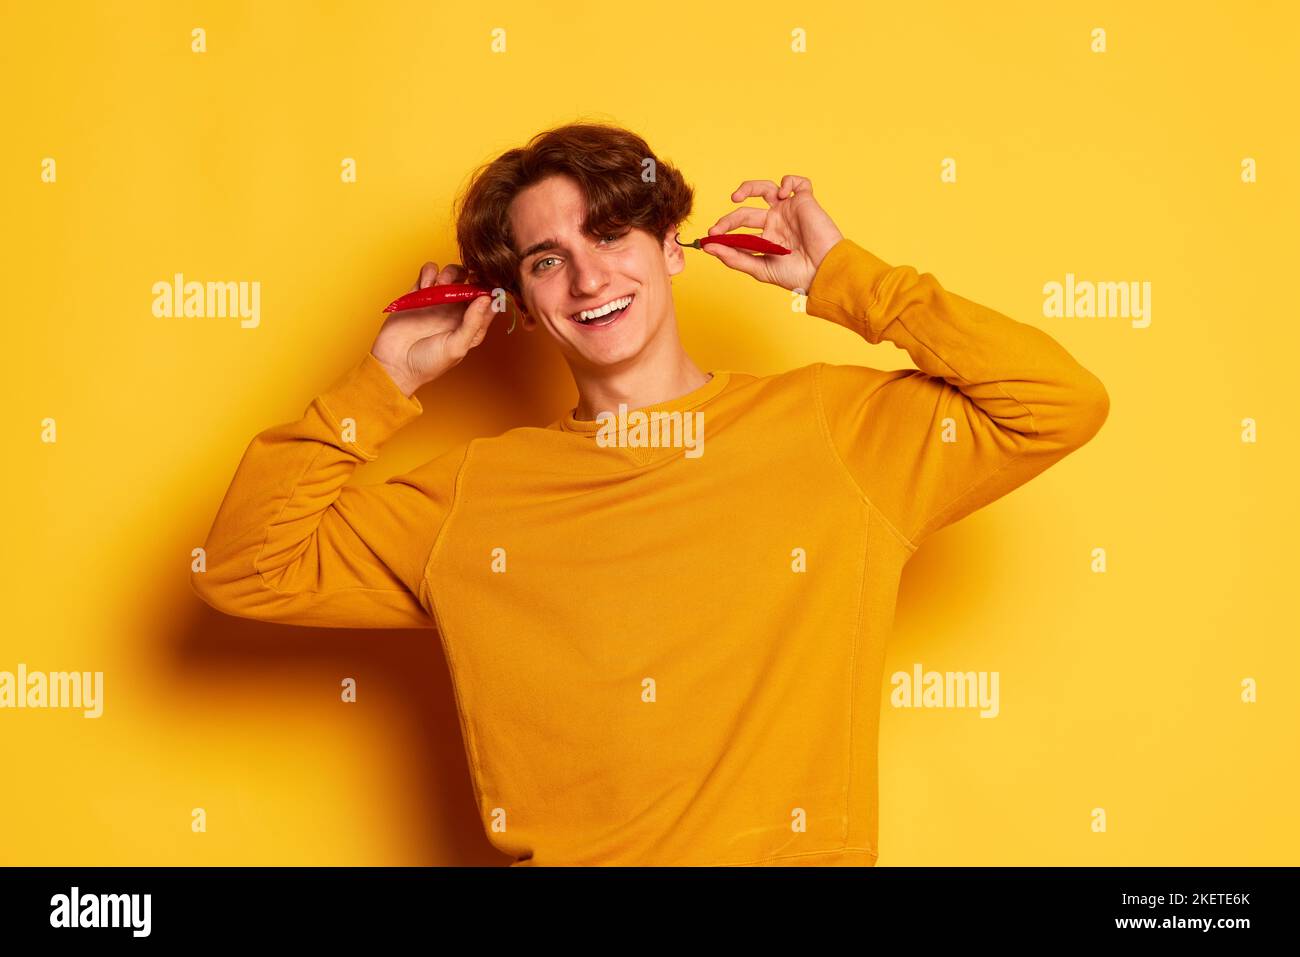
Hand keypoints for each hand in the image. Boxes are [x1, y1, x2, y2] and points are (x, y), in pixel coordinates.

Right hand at [370, 262, 497, 396]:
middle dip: (473, 275)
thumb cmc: (428, 363)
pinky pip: (429, 272)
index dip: (492, 289)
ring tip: (442, 284)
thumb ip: (473, 323)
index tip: (491, 283)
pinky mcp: (419, 293)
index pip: (488, 302)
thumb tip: (487, 299)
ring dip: (450, 272)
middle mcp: (457, 310)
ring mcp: (438, 300)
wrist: (395, 364)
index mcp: (471, 324)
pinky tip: (426, 286)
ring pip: (452, 273)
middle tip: (469, 277)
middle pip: (472, 282)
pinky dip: (429, 272)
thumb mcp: (456, 347)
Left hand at [701, 175, 843, 292]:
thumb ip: (734, 258)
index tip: (708, 239)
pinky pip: (796, 182)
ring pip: (764, 189)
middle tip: (717, 229)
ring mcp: (788, 211)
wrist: (823, 271)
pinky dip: (787, 182)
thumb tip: (708, 247)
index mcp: (765, 239)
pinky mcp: (804, 201)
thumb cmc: (796, 276)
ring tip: (736, 197)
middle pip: (745, 214)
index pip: (739, 232)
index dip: (723, 233)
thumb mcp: (760, 268)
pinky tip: (781, 195)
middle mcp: (775, 223)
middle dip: (728, 220)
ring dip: (748, 187)